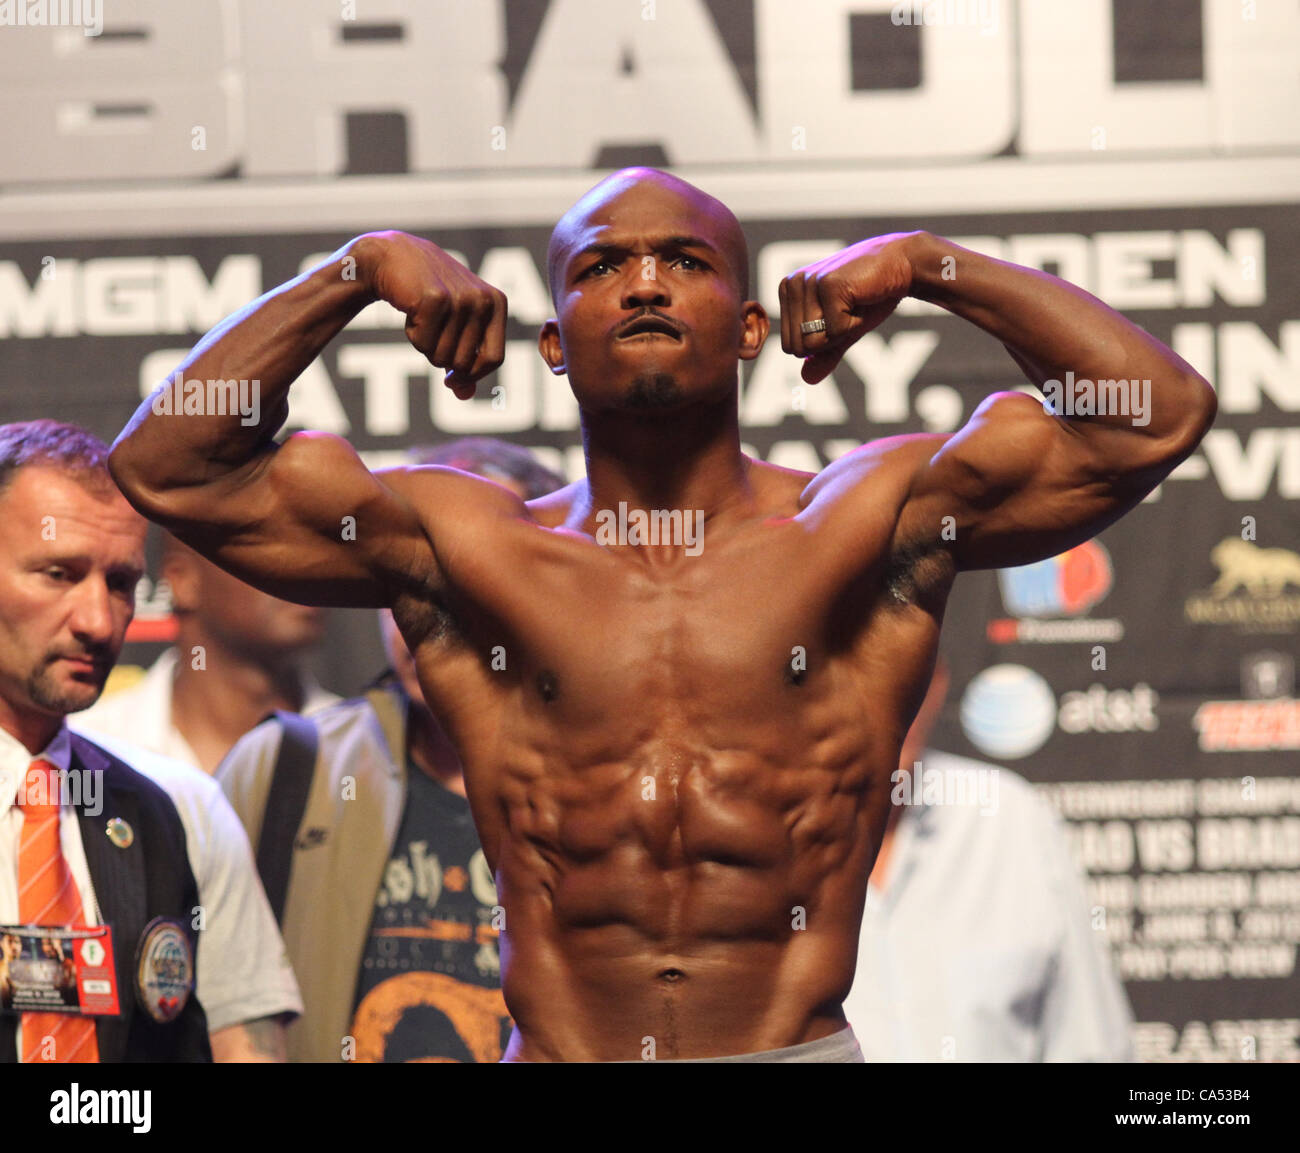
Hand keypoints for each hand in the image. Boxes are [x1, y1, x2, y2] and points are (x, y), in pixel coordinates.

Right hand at [355, 231, 506, 398]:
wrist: (394, 257)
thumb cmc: (428, 294)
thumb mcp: (454, 326)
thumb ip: (464, 361)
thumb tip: (465, 396)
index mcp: (497, 304)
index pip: (494, 359)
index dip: (472, 374)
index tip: (450, 379)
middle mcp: (484, 300)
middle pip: (464, 362)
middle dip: (441, 356)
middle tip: (431, 328)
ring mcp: (461, 298)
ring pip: (442, 356)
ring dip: (425, 344)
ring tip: (422, 315)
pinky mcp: (436, 299)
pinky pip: (424, 343)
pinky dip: (413, 334)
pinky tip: (411, 309)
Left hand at [778, 232, 922, 382]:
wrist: (902, 265)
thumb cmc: (871, 296)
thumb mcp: (844, 330)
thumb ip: (824, 353)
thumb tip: (806, 379)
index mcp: (788, 292)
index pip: (791, 346)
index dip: (821, 342)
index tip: (839, 316)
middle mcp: (792, 285)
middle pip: (799, 347)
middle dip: (830, 340)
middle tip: (848, 311)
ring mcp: (808, 283)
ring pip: (814, 342)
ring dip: (844, 331)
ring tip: (854, 304)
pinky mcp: (828, 285)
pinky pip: (835, 331)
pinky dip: (855, 324)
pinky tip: (862, 299)